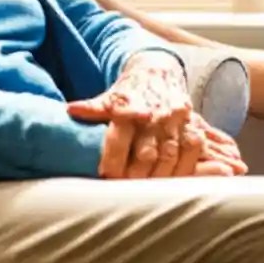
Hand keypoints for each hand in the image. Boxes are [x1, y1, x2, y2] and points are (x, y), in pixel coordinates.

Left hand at [73, 92, 246, 177]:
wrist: (158, 69)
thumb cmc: (130, 90)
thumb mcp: (109, 96)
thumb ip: (93, 108)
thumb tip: (70, 110)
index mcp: (128, 108)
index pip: (119, 139)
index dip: (113, 161)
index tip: (107, 177)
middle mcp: (153, 114)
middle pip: (146, 153)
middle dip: (135, 176)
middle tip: (127, 191)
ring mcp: (175, 120)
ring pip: (170, 155)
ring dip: (159, 178)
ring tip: (149, 193)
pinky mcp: (192, 124)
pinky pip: (193, 150)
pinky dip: (185, 167)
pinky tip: (174, 180)